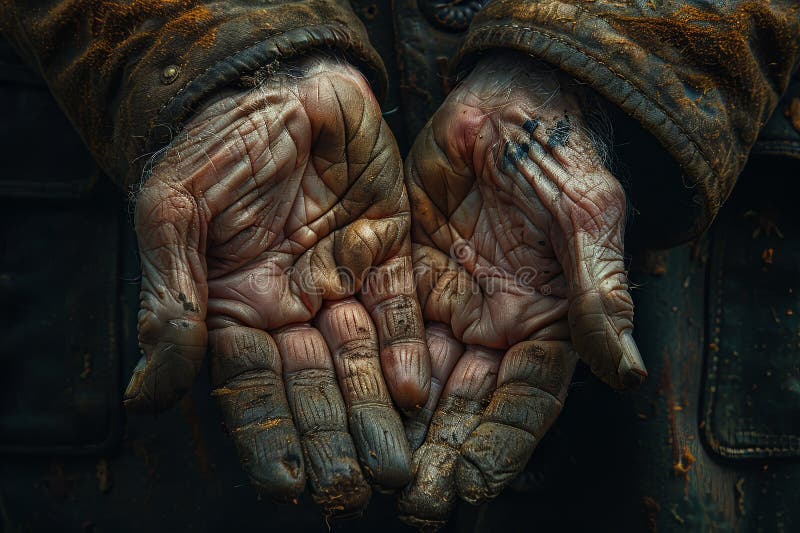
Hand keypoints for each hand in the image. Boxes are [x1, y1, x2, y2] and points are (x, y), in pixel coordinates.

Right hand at [124, 55, 429, 515]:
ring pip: (362, 360)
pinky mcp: (386, 249)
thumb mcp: (176, 215)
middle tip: (354, 491)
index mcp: (234, 305)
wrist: (274, 80)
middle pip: (314, 386)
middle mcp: (292, 304)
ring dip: (378, 412)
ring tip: (395, 463)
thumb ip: (172, 301)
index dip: (270, 437)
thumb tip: (149, 394)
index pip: (252, 388)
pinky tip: (418, 389)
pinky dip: (408, 348)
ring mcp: (341, 279)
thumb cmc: (214, 141)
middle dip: (333, 439)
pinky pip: (399, 307)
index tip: (288, 486)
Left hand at [399, 53, 645, 526]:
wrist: (503, 105)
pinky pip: (378, 330)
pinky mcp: (401, 278)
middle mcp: (490, 325)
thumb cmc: (558, 155)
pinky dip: (362, 369)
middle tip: (415, 503)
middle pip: (464, 403)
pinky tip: (344, 404)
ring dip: (397, 426)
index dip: (499, 444)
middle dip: (441, 454)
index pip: (522, 401)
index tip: (472, 487)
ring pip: (416, 379)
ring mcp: (442, 305)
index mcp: (543, 323)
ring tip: (373, 472)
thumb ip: (599, 292)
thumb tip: (628, 372)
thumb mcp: (588, 216)